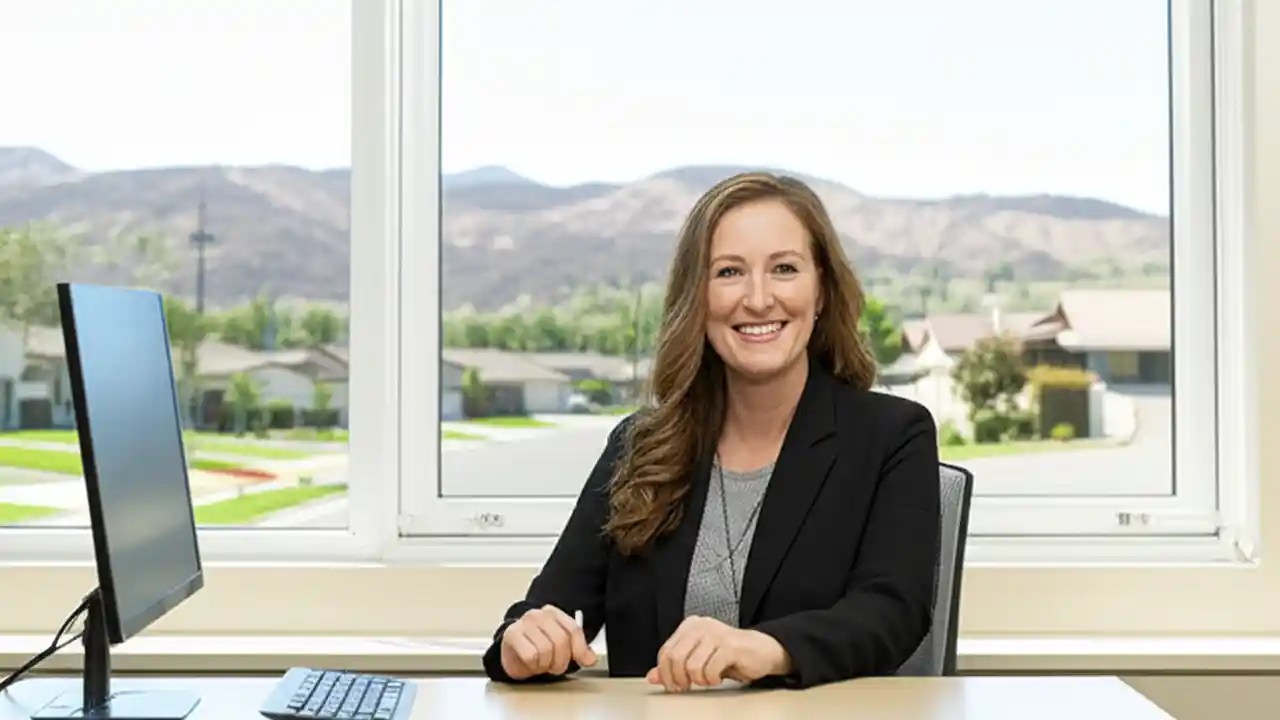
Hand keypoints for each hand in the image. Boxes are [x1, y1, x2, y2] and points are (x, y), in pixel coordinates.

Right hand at [499, 604, 596, 679]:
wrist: (511, 651)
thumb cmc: (536, 647)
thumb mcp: (560, 647)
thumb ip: (577, 650)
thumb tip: (590, 658)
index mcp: (553, 613)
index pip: (573, 629)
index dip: (580, 649)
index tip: (584, 661)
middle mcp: (539, 615)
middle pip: (561, 640)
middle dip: (561, 660)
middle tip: (556, 666)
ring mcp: (523, 623)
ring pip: (545, 649)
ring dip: (545, 664)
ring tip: (542, 663)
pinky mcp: (511, 634)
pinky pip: (530, 655)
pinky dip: (533, 665)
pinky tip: (531, 663)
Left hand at [645, 616, 790, 691]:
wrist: (761, 650)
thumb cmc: (729, 654)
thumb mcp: (698, 659)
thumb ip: (675, 666)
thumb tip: (653, 676)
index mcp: (690, 626)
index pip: (666, 651)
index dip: (665, 673)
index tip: (672, 686)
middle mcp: (701, 626)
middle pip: (675, 657)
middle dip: (678, 678)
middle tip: (687, 687)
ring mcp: (716, 634)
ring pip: (691, 665)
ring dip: (698, 680)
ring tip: (707, 679)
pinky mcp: (730, 646)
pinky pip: (710, 669)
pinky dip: (712, 679)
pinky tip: (718, 677)